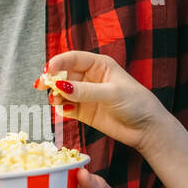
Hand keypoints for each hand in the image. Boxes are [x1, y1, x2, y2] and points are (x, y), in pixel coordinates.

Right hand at [42, 51, 165, 151]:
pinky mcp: (84, 111)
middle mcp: (90, 78)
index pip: (73, 59)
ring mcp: (86, 95)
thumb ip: (86, 91)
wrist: (146, 129)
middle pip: (64, 74)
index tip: (48, 70)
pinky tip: (65, 111)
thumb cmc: (137, 103)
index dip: (59, 62)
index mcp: (99, 65)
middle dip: (51, 79)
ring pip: (62, 91)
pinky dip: (62, 108)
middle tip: (41, 85)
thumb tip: (61, 87)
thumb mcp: (112, 93)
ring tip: (56, 101)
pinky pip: (66, 107)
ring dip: (55, 94)